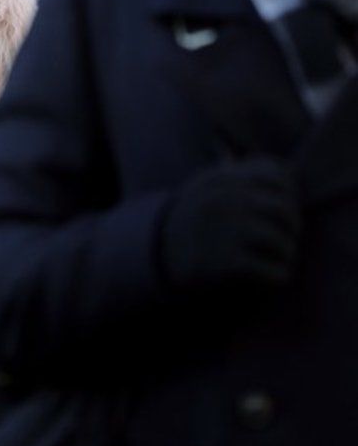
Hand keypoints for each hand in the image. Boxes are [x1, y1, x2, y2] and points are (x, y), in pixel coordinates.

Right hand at [158, 159, 301, 293]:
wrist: (155, 256)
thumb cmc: (192, 221)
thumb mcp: (206, 188)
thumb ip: (241, 175)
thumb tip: (287, 169)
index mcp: (221, 180)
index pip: (277, 180)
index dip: (286, 198)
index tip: (277, 214)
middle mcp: (223, 201)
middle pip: (283, 211)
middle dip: (291, 228)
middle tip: (284, 240)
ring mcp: (225, 231)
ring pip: (283, 242)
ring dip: (285, 254)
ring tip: (276, 258)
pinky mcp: (228, 263)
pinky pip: (275, 271)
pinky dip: (277, 275)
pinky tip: (268, 275)